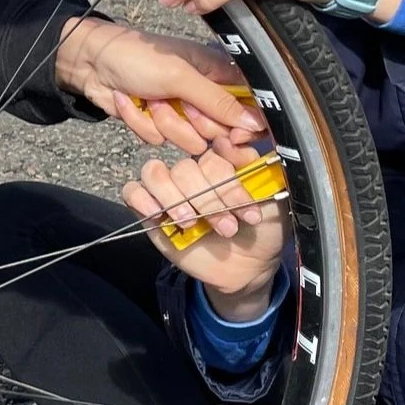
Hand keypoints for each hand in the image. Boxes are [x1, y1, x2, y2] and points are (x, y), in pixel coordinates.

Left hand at [53, 18, 263, 155]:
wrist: (92, 63)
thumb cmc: (137, 56)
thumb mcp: (181, 77)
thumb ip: (218, 102)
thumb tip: (255, 123)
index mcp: (218, 75)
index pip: (247, 109)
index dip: (241, 127)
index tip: (232, 136)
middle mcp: (203, 96)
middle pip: (218, 132)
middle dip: (192, 122)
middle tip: (176, 102)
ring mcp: (180, 112)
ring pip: (188, 142)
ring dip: (164, 123)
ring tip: (150, 99)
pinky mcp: (157, 124)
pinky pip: (159, 141)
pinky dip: (141, 123)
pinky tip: (132, 102)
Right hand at [122, 140, 289, 303]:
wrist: (248, 267)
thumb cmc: (262, 230)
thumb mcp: (270, 196)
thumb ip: (252, 165)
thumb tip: (231, 137)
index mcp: (220, 163)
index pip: (213, 157)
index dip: (227, 184)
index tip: (247, 209)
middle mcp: (193, 172)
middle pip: (184, 168)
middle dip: (207, 201)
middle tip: (227, 227)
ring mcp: (169, 190)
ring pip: (155, 174)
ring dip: (175, 199)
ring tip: (192, 224)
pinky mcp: (150, 210)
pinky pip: (133, 192)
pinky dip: (143, 199)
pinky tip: (160, 215)